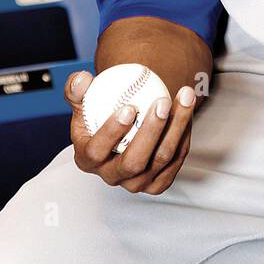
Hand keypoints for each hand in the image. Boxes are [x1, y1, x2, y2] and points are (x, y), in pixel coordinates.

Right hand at [65, 70, 196, 194]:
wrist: (124, 129)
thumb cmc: (100, 113)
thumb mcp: (83, 101)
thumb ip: (77, 89)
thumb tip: (82, 79)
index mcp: (88, 160)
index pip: (97, 152)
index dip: (112, 132)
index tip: (129, 107)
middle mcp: (112, 176)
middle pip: (133, 162)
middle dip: (150, 132)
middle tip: (162, 102)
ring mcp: (136, 183)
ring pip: (161, 159)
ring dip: (176, 126)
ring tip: (184, 97)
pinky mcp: (158, 183)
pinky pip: (176, 159)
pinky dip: (184, 134)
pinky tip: (186, 109)